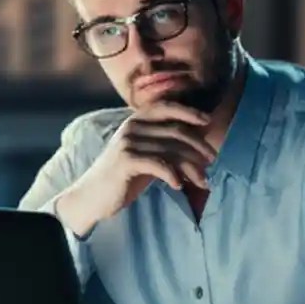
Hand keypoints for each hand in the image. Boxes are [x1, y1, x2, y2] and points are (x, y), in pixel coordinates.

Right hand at [55, 102, 216, 237]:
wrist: (92, 196)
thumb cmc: (123, 177)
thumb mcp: (145, 155)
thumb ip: (165, 146)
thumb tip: (198, 145)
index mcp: (136, 120)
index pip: (167, 107)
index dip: (189, 112)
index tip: (207, 121)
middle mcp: (131, 126)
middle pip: (175, 130)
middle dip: (198, 146)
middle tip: (212, 161)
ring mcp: (128, 142)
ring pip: (171, 150)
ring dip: (191, 168)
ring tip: (203, 181)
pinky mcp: (126, 160)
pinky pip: (159, 164)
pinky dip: (173, 175)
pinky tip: (179, 186)